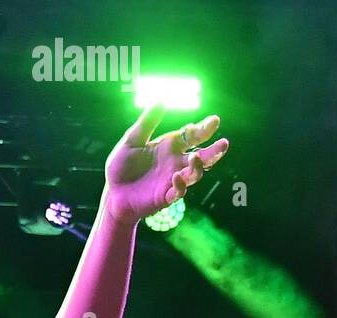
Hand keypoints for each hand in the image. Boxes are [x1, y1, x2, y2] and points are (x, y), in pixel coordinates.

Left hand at [102, 103, 228, 225]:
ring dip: (198, 167)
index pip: (192, 136)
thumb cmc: (121, 167)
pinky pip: (178, 192)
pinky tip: (177, 177)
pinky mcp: (165, 197)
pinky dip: (180, 185)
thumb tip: (161, 101)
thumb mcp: (131, 141)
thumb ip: (146, 123)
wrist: (112, 193)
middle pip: (202, 156)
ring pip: (194, 174)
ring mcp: (172, 180)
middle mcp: (176, 162)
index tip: (213, 121)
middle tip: (224, 143)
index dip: (204, 129)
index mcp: (170, 146)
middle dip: (214, 151)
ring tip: (195, 158)